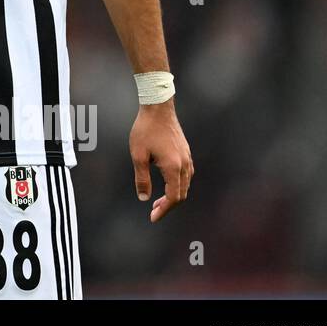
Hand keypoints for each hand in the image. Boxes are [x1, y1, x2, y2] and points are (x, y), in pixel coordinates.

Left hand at [129, 99, 193, 222]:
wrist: (158, 108)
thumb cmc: (146, 129)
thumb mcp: (138, 155)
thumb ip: (142, 178)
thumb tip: (144, 198)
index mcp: (173, 167)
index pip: (173, 197)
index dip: (163, 210)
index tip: (153, 217)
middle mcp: (184, 165)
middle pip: (181, 194)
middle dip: (168, 205)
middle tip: (153, 211)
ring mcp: (187, 158)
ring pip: (185, 185)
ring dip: (173, 196)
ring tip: (158, 201)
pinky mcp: (186, 152)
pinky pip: (186, 175)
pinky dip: (178, 185)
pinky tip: (167, 184)